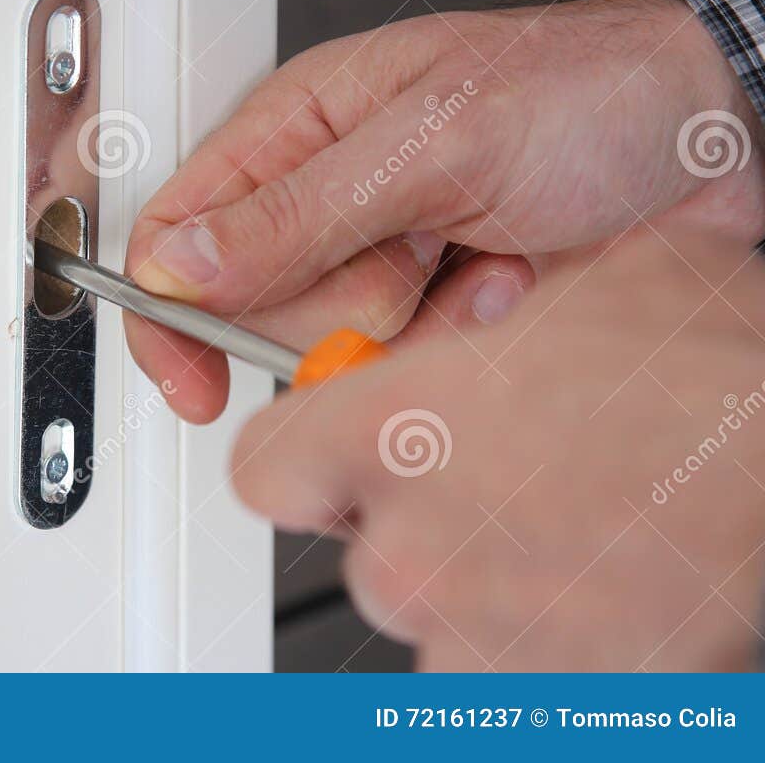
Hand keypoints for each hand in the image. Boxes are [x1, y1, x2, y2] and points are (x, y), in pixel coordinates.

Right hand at [124, 0, 764, 422]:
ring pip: (335, 359)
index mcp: (298, 133)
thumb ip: (299, 209)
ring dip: (421, 326)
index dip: (171, 315)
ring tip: (486, 257)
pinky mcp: (439, 320)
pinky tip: (512, 287)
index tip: (193, 381)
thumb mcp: (433, 140)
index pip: (178, 236)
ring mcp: (386, 267)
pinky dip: (467, 349)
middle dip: (342, 306)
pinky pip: (409, 380)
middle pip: (257, 315)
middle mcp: (329, 205)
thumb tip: (182, 263)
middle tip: (416, 253)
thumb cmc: (587, 92)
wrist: (721, 140)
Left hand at [234, 233, 764, 670]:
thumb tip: (464, 329)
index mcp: (391, 437)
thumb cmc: (721, 375)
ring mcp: (472, 637)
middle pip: (361, 548)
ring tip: (572, 530)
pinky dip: (539, 641)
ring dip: (480, 583)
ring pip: (432, 615)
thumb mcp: (586, 285)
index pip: (263, 473)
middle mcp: (411, 549)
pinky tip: (601, 584)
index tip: (336, 455)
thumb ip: (481, 323)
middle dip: (418, 519)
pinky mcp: (541, 697)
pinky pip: (502, 670)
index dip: (303, 460)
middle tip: (506, 479)